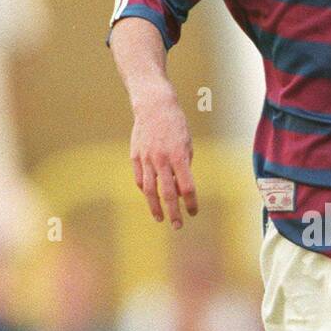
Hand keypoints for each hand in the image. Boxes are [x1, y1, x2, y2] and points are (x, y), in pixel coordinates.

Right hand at [130, 88, 197, 228]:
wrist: (154, 105)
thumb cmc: (176, 125)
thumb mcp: (187, 145)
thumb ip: (184, 168)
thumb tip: (181, 191)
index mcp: (179, 156)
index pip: (187, 187)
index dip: (192, 202)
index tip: (194, 212)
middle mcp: (162, 159)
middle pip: (168, 193)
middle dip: (174, 212)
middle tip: (178, 226)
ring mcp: (146, 158)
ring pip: (150, 189)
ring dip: (156, 207)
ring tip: (160, 218)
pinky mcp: (135, 156)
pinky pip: (140, 178)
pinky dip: (145, 190)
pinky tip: (150, 198)